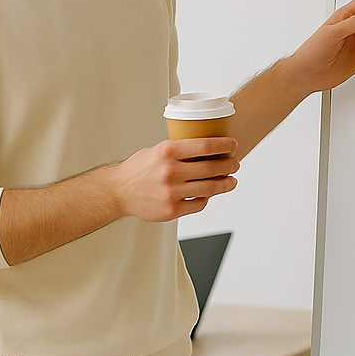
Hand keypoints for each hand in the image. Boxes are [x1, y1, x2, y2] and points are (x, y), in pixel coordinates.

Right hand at [108, 138, 239, 222]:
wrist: (118, 191)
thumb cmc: (139, 168)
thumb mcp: (157, 150)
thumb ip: (179, 150)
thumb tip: (208, 147)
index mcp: (167, 151)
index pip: (205, 146)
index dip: (224, 145)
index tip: (233, 145)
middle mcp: (170, 171)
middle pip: (212, 168)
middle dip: (229, 165)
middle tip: (236, 164)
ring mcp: (171, 192)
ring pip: (210, 188)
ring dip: (225, 184)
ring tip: (231, 181)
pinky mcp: (171, 210)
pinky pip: (199, 204)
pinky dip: (207, 198)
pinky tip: (209, 194)